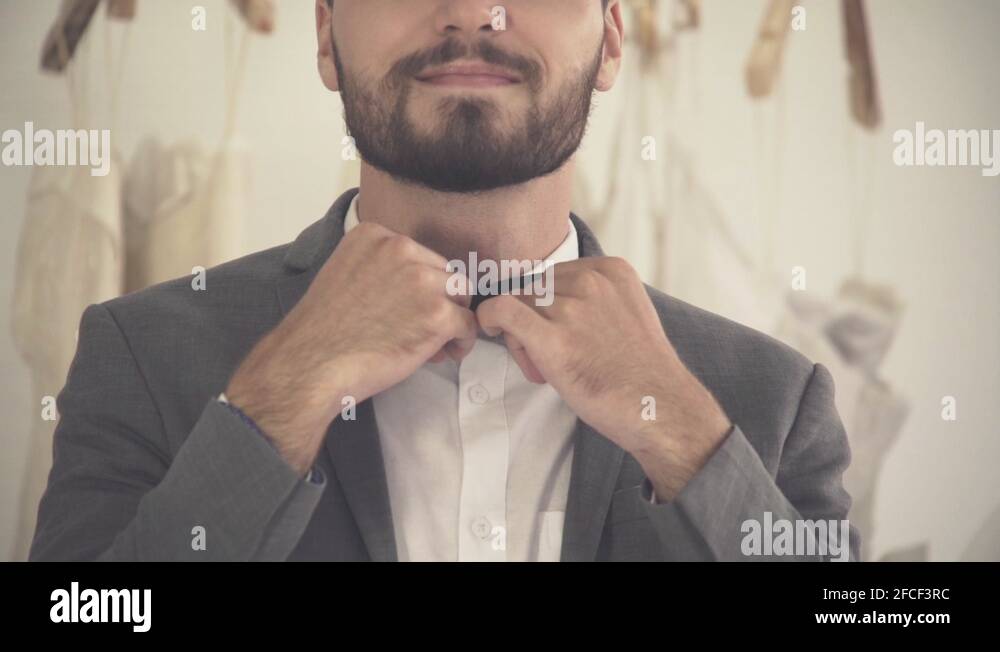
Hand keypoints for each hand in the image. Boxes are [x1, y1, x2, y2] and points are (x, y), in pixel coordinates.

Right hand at [226, 221, 476, 474]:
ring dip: (452, 320)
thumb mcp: (346, 275)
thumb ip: (381, 269)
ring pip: (460, 296)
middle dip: (438, 301)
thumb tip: (421, 288)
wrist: (310, 365)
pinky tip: (443, 354)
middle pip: (444, 272)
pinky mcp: (438, 314)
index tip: (407, 310)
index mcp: (375, 234)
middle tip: (419, 331)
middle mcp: (400, 248)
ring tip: (431, 344)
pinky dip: (462, 342)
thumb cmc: (324, 331)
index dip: (419, 286)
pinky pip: (468, 324)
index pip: (420, 255)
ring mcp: (422, 280)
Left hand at [476, 257, 731, 499]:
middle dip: (532, 320)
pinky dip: (489, 317)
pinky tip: (492, 330)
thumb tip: (543, 303)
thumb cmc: (640, 372)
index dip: (547, 306)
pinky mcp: (553, 338)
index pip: (554, 275)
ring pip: (516, 302)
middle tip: (547, 359)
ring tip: (544, 367)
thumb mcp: (625, 314)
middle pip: (533, 288)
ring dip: (518, 334)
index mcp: (611, 270)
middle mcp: (590, 282)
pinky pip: (501, 311)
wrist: (658, 407)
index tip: (560, 335)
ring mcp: (571, 308)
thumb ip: (592, 299)